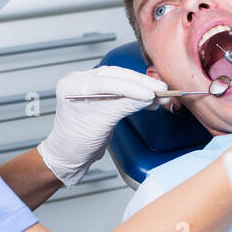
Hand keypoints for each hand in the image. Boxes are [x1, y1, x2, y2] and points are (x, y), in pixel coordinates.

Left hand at [38, 67, 166, 185]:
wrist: (70, 155)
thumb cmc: (76, 142)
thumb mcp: (102, 124)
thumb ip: (124, 106)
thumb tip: (147, 97)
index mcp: (72, 85)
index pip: (107, 81)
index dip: (131, 87)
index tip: (150, 93)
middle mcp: (80, 81)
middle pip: (116, 76)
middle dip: (140, 84)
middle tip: (161, 90)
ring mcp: (90, 86)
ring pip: (121, 80)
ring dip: (142, 87)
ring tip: (160, 95)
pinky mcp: (101, 93)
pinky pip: (121, 88)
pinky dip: (137, 93)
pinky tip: (149, 99)